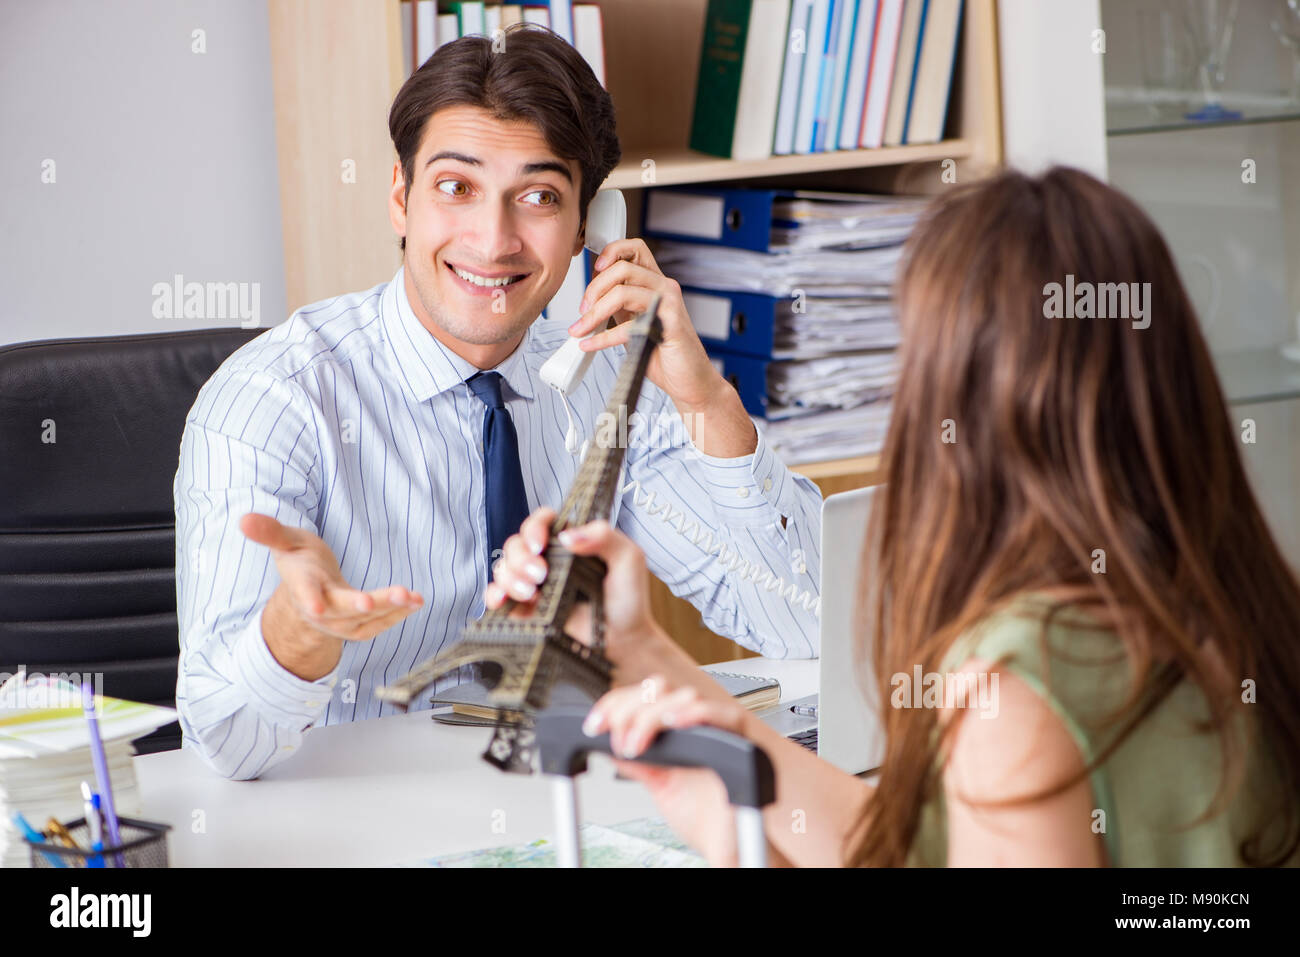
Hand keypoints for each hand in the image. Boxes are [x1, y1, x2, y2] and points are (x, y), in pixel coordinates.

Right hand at [239, 513, 422, 679]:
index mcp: (302, 585)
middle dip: (357, 605)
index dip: (310, 600)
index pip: (304, 593)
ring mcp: (341, 621)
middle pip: (340, 609)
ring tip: (411, 596)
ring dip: (388, 609)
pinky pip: (380, 624)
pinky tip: (416, 601)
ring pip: (364, 620)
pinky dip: (399, 614)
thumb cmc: (301, 563)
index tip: (317, 607)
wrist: (312, 596)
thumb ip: (270, 532)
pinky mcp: (359, 626)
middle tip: (371, 602)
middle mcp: (322, 609)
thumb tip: (244, 519)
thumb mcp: (286, 542)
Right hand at [485, 507, 687, 685]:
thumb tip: (568, 535)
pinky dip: (494, 595)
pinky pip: (496, 595)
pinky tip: (503, 600)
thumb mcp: (628, 558)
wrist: (622, 641)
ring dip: (510, 576)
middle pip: (516, 543)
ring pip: (503, 567)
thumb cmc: (628, 599)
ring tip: (531, 593)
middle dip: (521, 557)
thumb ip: (605, 536)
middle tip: (541, 575)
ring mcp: (533, 585)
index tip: (540, 544)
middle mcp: (547, 560)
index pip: (542, 521)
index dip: (535, 527)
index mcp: (570, 543)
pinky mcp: (523, 610)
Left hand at [570, 238, 727, 412]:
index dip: (610, 253)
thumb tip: (590, 301)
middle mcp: (664, 287)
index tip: (593, 271)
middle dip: (594, 289)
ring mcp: (669, 304)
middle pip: (622, 268)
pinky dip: (602, 337)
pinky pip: (628, 325)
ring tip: (582, 329)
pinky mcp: (669, 325)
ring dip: (594, 313)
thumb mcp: (635, 322)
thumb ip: (619, 307)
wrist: (689, 380)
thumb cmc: (665, 354)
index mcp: (656, 283)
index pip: (634, 249)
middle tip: (582, 310)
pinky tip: (591, 345)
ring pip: (622, 292)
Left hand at [585, 675, 757, 866]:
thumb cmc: (704, 818)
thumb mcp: (657, 784)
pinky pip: (722, 714)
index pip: (645, 696)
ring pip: (685, 695)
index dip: (616, 703)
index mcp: (677, 730)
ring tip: (635, 745)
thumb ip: (636, 761)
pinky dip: (693, 713)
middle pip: (660, 688)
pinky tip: (670, 723)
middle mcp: (697, 725)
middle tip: (615, 738)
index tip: (594, 725)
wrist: (728, 847)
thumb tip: (604, 742)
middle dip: (628, 708)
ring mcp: (718, 731)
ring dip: (651, 715)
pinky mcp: (739, 743)